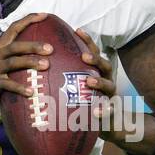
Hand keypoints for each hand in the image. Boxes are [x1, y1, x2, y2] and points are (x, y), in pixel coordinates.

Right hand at [0, 12, 51, 110]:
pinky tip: (32, 92)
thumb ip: (12, 57)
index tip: (44, 15)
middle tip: (50, 48)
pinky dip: (20, 88)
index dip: (28, 20)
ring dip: (30, 62)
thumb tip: (35, 56)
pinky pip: (8, 85)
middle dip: (33, 45)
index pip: (14, 28)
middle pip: (16, 46)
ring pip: (13, 62)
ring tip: (46, 65)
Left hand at [74, 28, 127, 144]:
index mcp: (98, 71)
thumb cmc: (84, 101)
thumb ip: (66, 74)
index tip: (77, 30)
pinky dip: (104, 111)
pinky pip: (110, 111)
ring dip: (99, 82)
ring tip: (89, 81)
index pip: (93, 52)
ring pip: (109, 86)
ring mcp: (111, 95)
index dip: (87, 41)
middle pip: (105, 65)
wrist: (104, 124)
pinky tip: (97, 113)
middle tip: (84, 57)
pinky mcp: (112, 111)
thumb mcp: (76, 86)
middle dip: (95, 60)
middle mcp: (107, 80)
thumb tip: (43, 60)